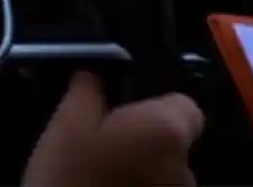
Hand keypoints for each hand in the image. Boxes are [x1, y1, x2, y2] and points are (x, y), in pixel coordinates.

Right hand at [23, 71, 203, 186]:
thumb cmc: (70, 177)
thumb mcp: (66, 124)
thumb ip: (86, 92)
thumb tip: (93, 75)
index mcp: (165, 130)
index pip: (186, 106)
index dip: (158, 107)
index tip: (126, 116)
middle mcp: (184, 167)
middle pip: (173, 143)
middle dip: (145, 142)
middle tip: (103, 147)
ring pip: (164, 174)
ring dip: (142, 172)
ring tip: (101, 178)